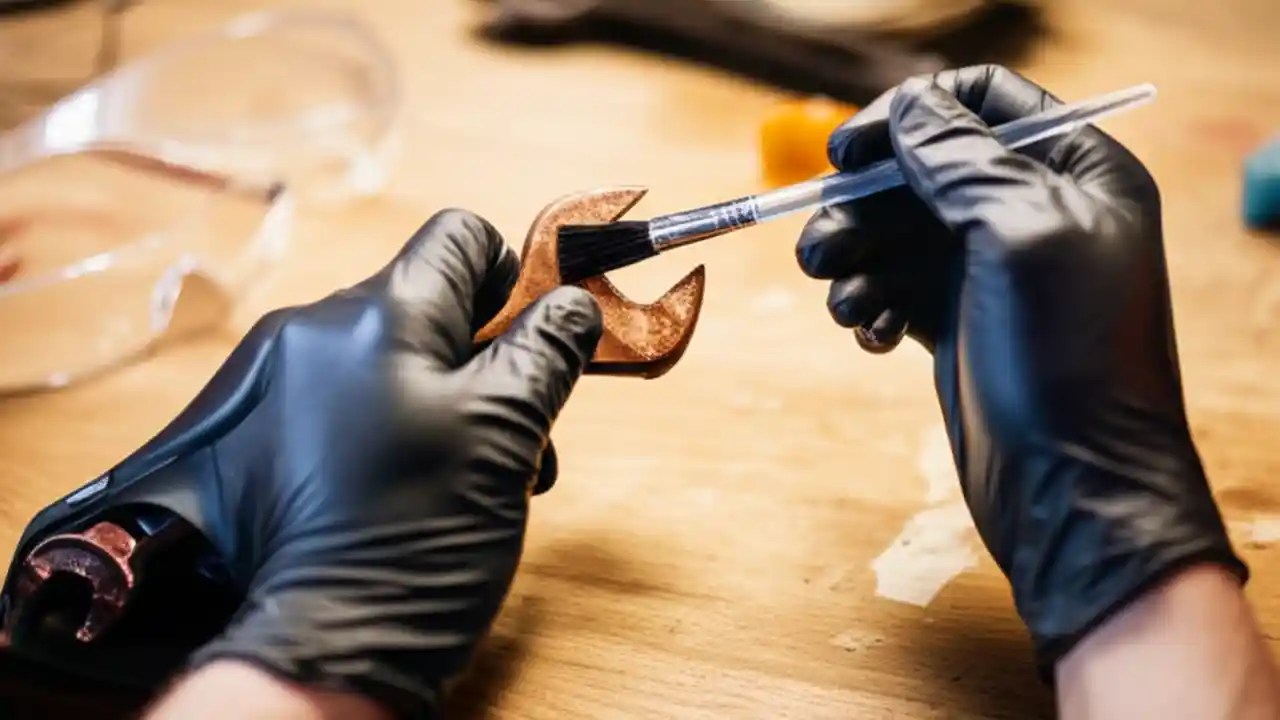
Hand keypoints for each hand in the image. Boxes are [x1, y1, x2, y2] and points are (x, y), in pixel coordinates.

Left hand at [80, 210, 600, 714]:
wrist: (316, 647)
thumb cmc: (414, 534)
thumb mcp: (503, 434)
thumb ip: (544, 350)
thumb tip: (574, 301)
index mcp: (378, 312)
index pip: (458, 236)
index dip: (510, 277)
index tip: (530, 342)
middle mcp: (313, 328)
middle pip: (426, 302)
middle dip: (482, 357)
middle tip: (514, 434)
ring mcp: (276, 379)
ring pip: (389, 356)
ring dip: (442, 399)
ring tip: (469, 476)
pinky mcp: (257, 428)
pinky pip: (344, 396)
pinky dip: (390, 425)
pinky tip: (412, 486)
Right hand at [796, 65, 1245, 666]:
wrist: (1073, 488)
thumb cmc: (1066, 355)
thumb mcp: (1018, 233)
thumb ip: (960, 161)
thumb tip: (910, 106)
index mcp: (1074, 174)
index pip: (981, 104)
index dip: (907, 116)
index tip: (845, 154)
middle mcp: (1033, 214)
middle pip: (921, 173)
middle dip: (863, 205)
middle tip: (819, 246)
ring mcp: (991, 272)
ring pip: (896, 235)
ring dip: (855, 260)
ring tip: (842, 300)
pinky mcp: (957, 324)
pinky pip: (893, 289)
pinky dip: (871, 306)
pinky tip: (872, 337)